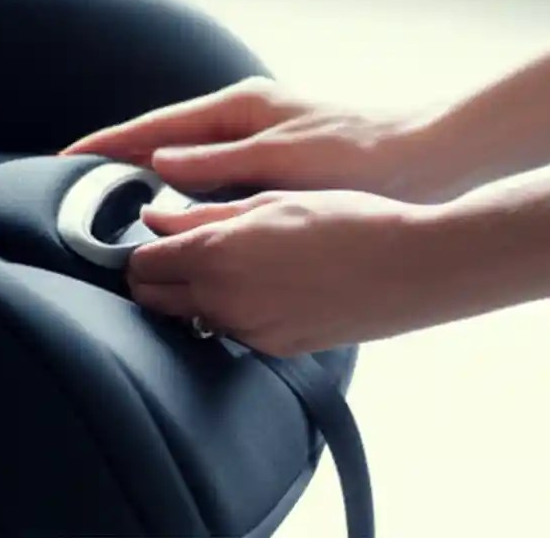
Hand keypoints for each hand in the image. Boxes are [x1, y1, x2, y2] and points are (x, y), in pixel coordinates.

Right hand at [62, 77, 450, 201]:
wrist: (428, 156)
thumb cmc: (360, 156)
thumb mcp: (282, 162)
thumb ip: (218, 164)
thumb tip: (158, 164)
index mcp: (239, 106)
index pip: (153, 126)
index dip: (108, 145)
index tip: (65, 160)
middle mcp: (243, 113)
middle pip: (164, 135)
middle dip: (120, 157)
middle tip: (76, 184)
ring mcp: (258, 132)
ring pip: (186, 153)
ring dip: (149, 171)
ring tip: (111, 196)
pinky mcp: (274, 154)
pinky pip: (210, 168)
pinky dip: (184, 184)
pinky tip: (176, 205)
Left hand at [127, 190, 473, 355]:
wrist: (410, 267)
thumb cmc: (346, 218)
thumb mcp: (269, 201)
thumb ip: (203, 214)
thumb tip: (153, 219)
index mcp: (215, 255)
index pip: (141, 265)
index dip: (138, 250)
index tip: (150, 236)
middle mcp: (222, 300)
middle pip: (152, 299)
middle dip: (152, 278)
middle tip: (175, 252)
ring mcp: (248, 330)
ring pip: (190, 318)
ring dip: (190, 296)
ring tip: (224, 265)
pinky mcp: (274, 348)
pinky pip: (230, 331)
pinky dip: (228, 312)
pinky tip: (259, 286)